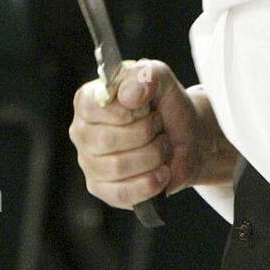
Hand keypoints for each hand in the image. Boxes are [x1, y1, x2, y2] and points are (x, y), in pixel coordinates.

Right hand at [69, 59, 214, 209]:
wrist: (187, 136)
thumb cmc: (166, 104)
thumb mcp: (161, 77)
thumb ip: (145, 75)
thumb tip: (129, 95)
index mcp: (88, 100)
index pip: (91, 107)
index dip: (125, 110)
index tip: (146, 107)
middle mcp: (82, 131)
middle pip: (106, 141)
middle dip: (145, 133)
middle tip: (158, 126)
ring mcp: (89, 163)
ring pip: (117, 168)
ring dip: (152, 156)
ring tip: (161, 146)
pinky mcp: (103, 190)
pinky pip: (122, 193)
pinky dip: (150, 183)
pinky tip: (161, 172)